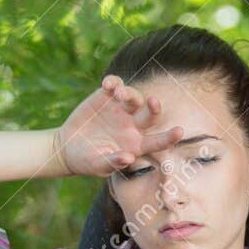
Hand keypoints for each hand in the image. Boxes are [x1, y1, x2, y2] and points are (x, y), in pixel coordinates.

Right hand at [54, 75, 183, 176]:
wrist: (68, 147)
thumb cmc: (87, 161)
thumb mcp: (98, 165)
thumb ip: (113, 162)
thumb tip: (128, 158)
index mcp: (137, 144)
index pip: (158, 141)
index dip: (169, 137)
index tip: (180, 131)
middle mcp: (133, 125)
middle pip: (150, 114)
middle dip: (154, 108)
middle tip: (152, 102)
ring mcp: (121, 109)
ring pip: (134, 97)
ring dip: (130, 94)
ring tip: (119, 93)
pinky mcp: (105, 97)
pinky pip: (114, 85)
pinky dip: (113, 82)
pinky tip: (106, 85)